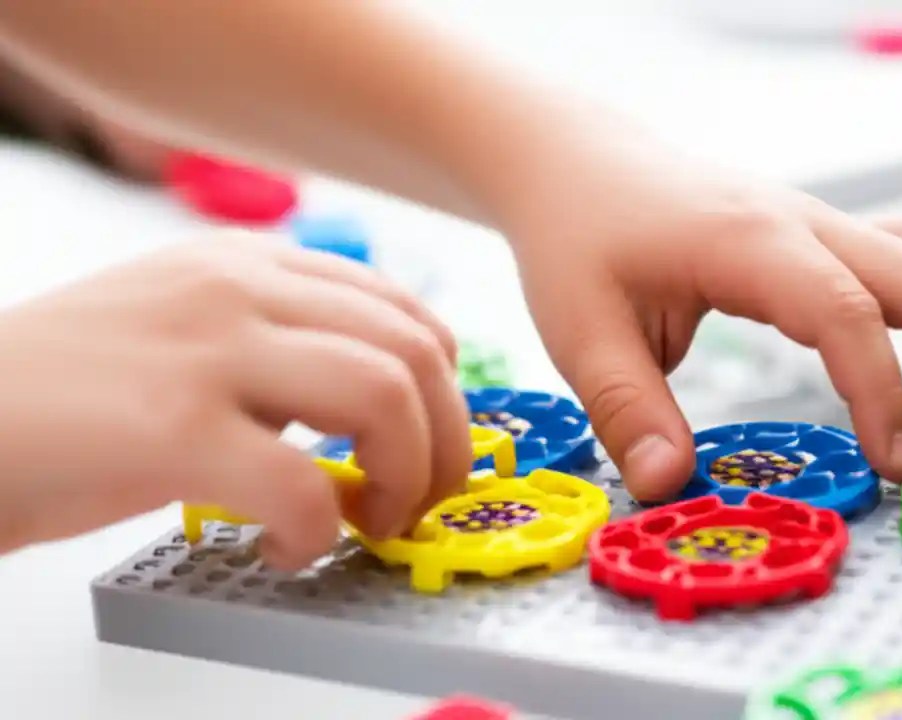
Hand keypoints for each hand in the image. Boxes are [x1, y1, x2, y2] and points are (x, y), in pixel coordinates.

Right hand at [0, 236, 469, 566]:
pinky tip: (287, 550)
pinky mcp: (170, 424)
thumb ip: (278, 348)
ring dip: (407, 477)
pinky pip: (303, 482)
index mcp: (245, 264)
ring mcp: (206, 349)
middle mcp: (238, 288)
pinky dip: (320, 531)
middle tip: (421, 501)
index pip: (402, 309)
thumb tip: (377, 407)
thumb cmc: (63, 397)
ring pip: (385, 394)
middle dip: (447, 441)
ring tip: (370, 522)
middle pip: (414, 350)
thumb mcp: (186, 334)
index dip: (443, 390)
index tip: (433, 442)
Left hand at [505, 140, 901, 500]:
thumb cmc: (582, 236)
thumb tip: (669, 485)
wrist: (585, 165)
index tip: (893, 467)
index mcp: (749, 244)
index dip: (883, 395)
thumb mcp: (582, 328)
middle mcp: (806, 224)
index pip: (847, 314)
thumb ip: (627, 407)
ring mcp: (826, 224)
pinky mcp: (831, 237)